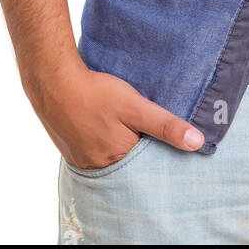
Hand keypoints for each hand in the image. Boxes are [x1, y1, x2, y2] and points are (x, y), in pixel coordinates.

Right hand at [25, 58, 204, 170]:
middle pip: (129, 162)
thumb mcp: (135, 106)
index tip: (166, 136)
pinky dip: (101, 141)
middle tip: (142, 125)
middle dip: (139, 146)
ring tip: (122, 124)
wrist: (52, 81)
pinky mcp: (70, 149)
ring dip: (119, 143)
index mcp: (119, 160)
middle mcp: (100, 167)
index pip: (149, 163)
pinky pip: (93, 151)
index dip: (159, 149)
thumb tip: (197, 143)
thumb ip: (165, 125)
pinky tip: (103, 124)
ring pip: (111, 156)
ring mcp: (82, 159)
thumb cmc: (96, 93)